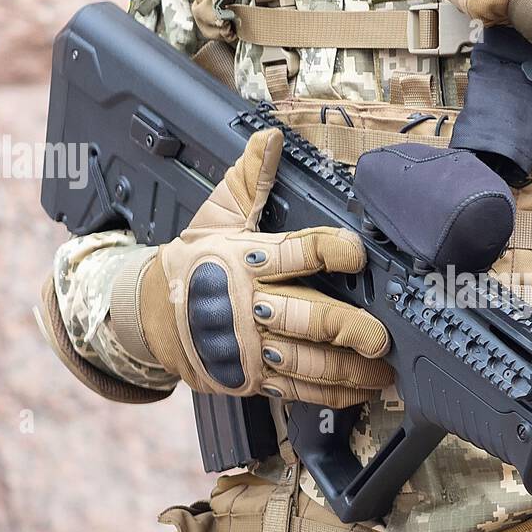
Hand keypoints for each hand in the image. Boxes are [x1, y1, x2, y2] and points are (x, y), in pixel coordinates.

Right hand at [123, 129, 392, 406]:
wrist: (147, 316)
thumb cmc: (192, 264)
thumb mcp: (214, 218)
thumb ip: (248, 181)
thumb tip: (270, 138)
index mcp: (244, 261)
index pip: (294, 252)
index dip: (329, 250)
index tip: (357, 251)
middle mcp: (250, 306)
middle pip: (308, 316)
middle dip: (350, 328)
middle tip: (381, 336)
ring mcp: (251, 347)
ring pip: (307, 361)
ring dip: (350, 369)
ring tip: (383, 369)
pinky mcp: (252, 376)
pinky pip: (297, 389)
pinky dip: (332, 393)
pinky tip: (360, 390)